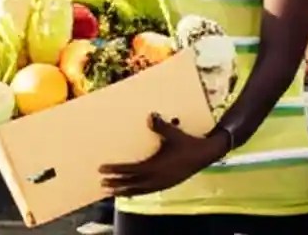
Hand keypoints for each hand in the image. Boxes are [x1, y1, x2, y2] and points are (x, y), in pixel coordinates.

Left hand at [99, 113, 228, 196]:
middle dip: (116, 184)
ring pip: (139, 190)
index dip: (116, 170)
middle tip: (101, 183)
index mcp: (157, 167)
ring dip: (124, 191)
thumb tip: (150, 116)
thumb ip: (161, 126)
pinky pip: (148, 191)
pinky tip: (130, 191)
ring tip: (111, 191)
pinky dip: (136, 192)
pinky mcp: (167, 184)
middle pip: (132, 184)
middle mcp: (158, 178)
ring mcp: (163, 183)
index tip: (102, 169)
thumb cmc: (188, 142)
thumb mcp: (174, 133)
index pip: (131, 171)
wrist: (206, 154)